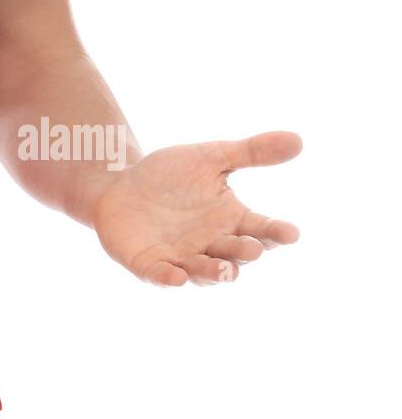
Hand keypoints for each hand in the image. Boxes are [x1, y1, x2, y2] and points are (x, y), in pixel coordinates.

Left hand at [90, 131, 301, 285]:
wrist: (120, 182)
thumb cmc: (171, 175)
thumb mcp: (211, 158)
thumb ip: (251, 152)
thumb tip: (298, 140)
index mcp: (231, 221)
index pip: (261, 231)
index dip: (276, 233)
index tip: (291, 233)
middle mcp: (211, 245)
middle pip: (234, 255)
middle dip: (244, 253)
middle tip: (251, 248)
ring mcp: (181, 257)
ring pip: (203, 272)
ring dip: (214, 273)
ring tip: (226, 271)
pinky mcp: (149, 264)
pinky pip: (161, 275)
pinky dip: (169, 278)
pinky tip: (177, 277)